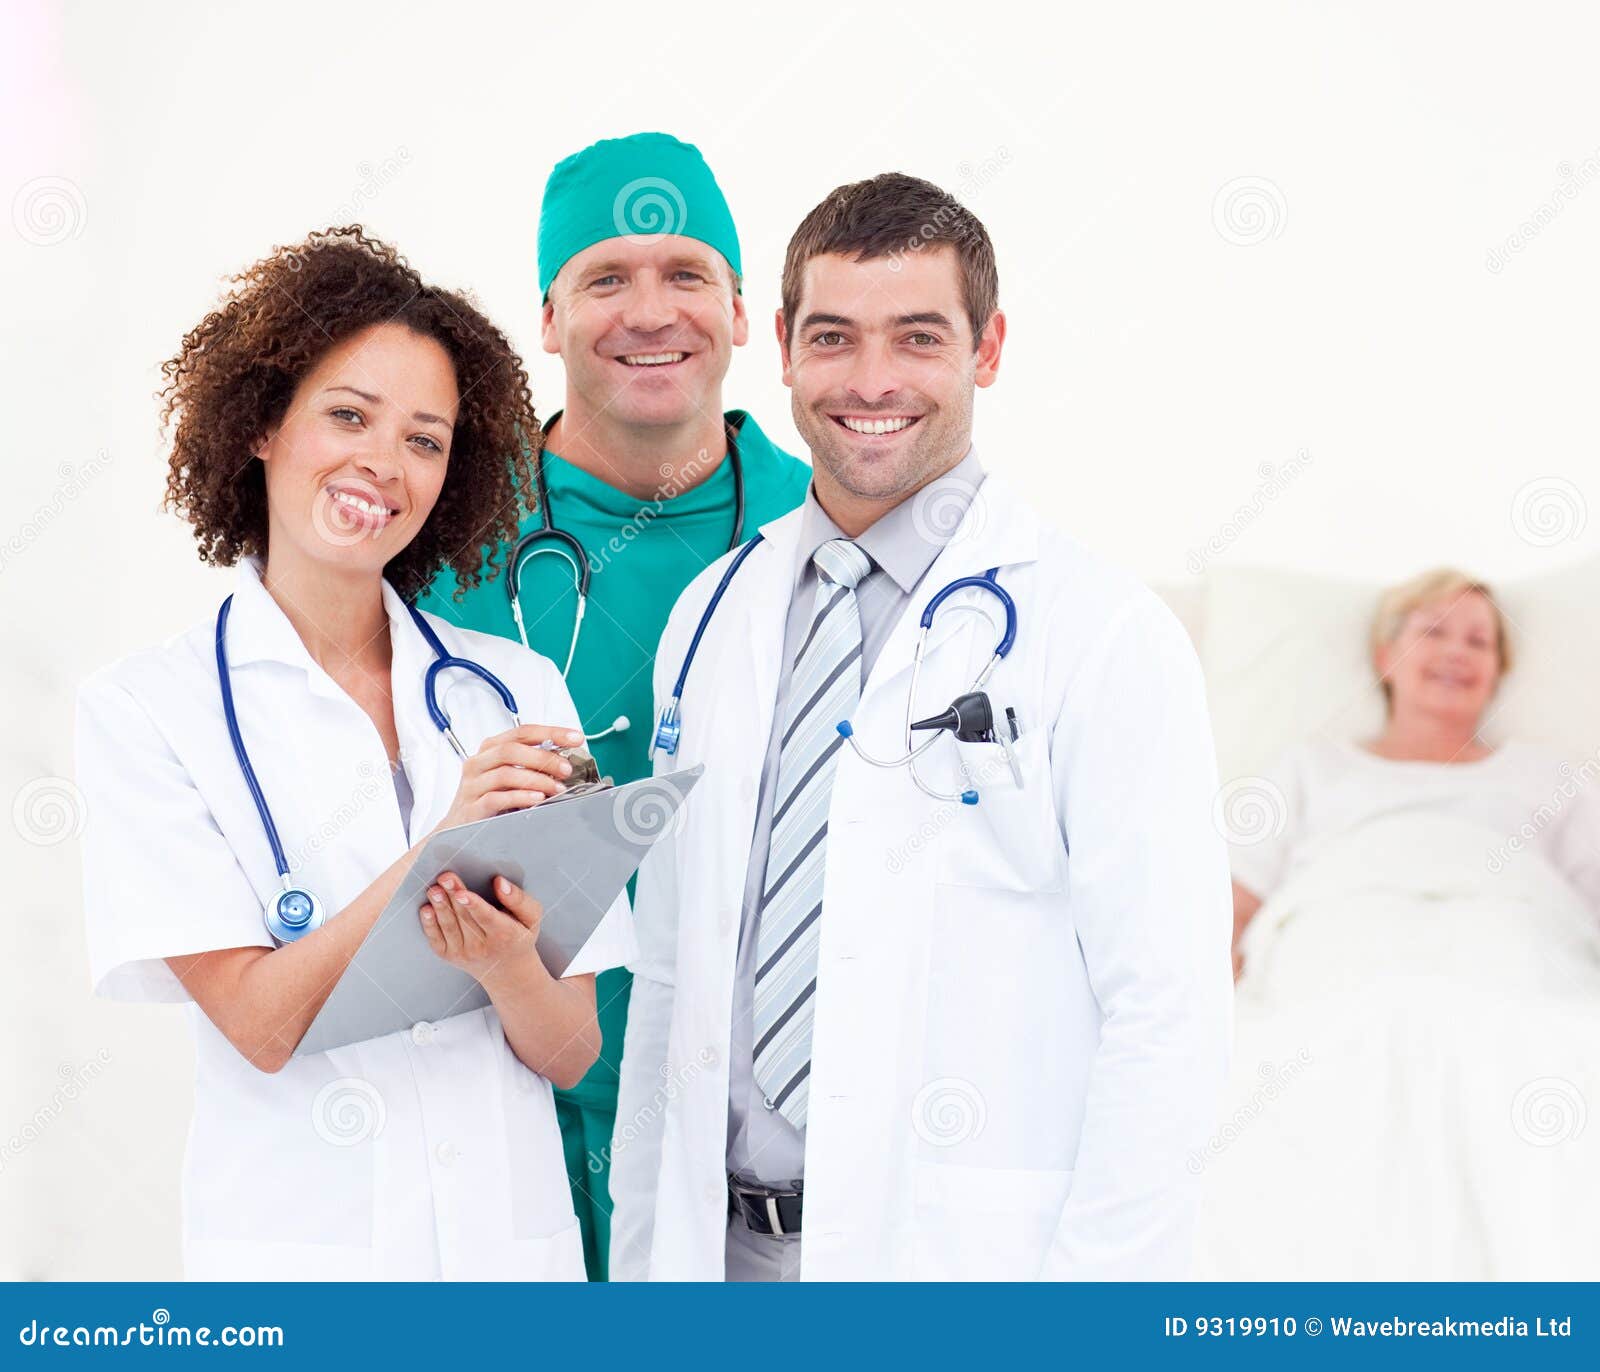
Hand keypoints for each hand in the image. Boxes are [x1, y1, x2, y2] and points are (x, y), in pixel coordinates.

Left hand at [418, 871, 544, 990]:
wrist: (508, 972)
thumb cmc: (519, 937)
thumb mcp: (531, 918)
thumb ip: (519, 899)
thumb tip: (500, 882)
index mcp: (505, 934)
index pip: (486, 918)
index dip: (473, 905)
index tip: (462, 892)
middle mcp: (482, 947)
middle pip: (465, 918)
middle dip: (453, 896)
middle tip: (445, 878)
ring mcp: (463, 953)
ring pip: (449, 926)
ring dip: (439, 907)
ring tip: (434, 890)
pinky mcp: (449, 956)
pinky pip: (437, 939)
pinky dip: (429, 924)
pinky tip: (426, 909)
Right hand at [435, 724, 583, 831]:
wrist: (455, 831)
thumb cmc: (487, 800)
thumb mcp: (509, 778)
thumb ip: (531, 766)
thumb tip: (565, 762)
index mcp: (491, 749)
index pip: (523, 732)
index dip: (551, 733)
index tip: (576, 738)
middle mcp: (479, 763)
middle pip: (512, 750)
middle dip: (544, 758)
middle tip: (566, 769)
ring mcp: (473, 785)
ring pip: (506, 773)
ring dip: (537, 780)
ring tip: (557, 788)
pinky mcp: (471, 807)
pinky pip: (496, 798)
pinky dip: (520, 797)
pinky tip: (537, 800)